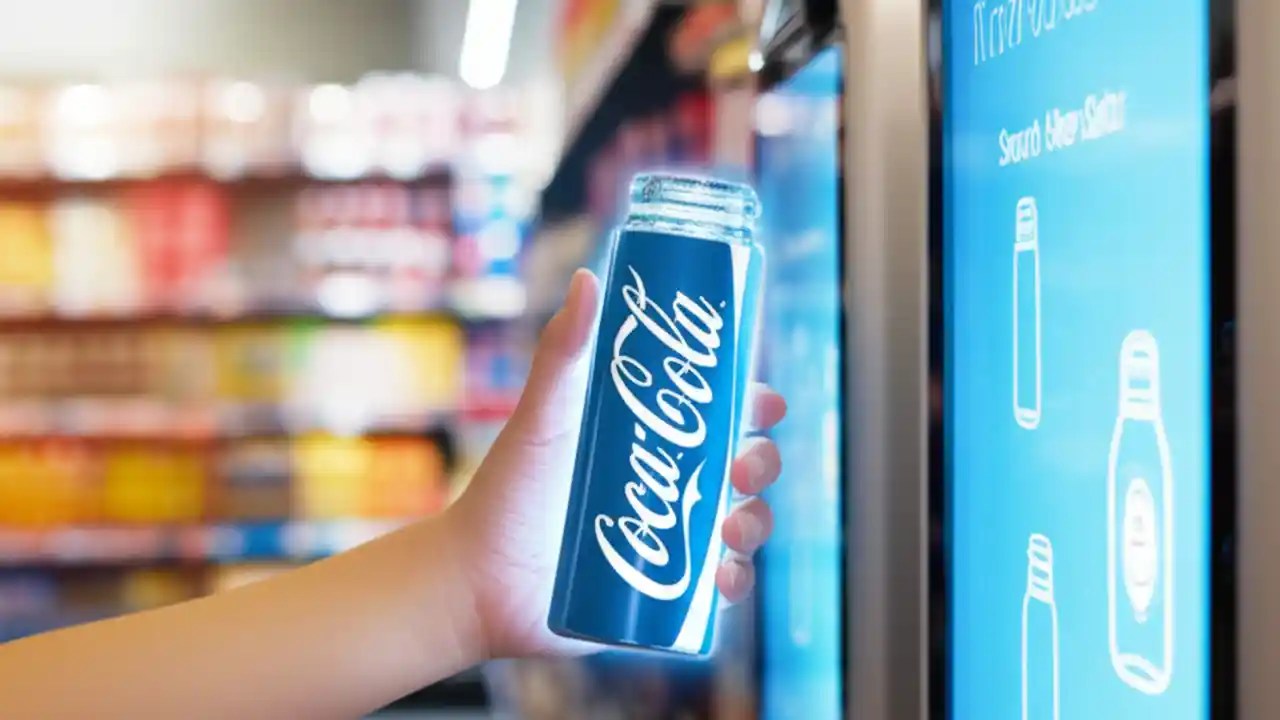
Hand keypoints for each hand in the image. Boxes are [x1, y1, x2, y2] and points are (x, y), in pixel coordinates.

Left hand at [447, 269, 785, 657]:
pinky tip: (723, 578)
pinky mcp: (665, 593)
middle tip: (741, 467)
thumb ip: (563, 352)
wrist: (476, 581)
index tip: (767, 400)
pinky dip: (735, 582)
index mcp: (648, 437)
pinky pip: (719, 587)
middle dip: (762, 462)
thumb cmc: (506, 491)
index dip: (754, 404)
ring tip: (730, 527)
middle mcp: (668, 485)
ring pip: (742, 525)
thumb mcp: (542, 417)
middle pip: (744, 467)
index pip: (719, 412)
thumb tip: (589, 279)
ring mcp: (671, 538)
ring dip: (755, 523)